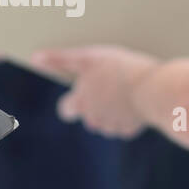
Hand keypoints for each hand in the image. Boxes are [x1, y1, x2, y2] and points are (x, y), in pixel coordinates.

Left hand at [30, 46, 157, 137]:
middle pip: (88, 116)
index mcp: (81, 102)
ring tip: (126, 92)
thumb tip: (35, 58)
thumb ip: (61, 60)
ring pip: (107, 122)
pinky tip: (138, 101)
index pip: (66, 109)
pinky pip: (126, 125)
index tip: (79, 96)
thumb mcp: (88, 58)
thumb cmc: (120, 70)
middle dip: (96, 107)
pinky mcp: (129, 130)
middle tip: (109, 89)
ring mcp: (110, 127)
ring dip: (114, 110)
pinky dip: (131, 116)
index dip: (71, 103)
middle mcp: (92, 119)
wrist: (153, 90)